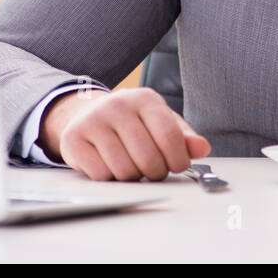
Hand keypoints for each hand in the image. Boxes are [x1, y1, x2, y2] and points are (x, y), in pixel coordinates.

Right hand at [39, 86, 210, 180]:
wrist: (86, 114)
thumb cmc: (131, 122)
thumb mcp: (160, 122)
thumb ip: (183, 136)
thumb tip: (202, 148)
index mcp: (145, 99)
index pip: (170, 137)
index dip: (178, 160)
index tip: (176, 166)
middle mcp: (118, 105)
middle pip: (148, 158)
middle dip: (155, 172)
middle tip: (152, 169)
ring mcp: (94, 120)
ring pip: (125, 170)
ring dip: (132, 177)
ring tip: (131, 165)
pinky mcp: (74, 138)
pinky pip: (102, 175)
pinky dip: (110, 178)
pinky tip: (110, 165)